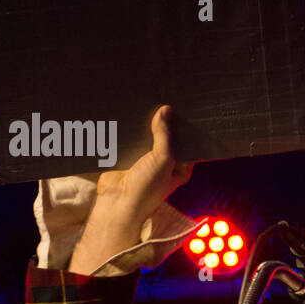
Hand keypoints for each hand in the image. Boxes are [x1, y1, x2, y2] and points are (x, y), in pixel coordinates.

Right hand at [67, 105, 191, 273]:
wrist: (116, 205)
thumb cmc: (146, 189)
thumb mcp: (162, 159)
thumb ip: (164, 135)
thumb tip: (165, 111)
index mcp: (180, 168)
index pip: (188, 144)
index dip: (187, 128)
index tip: (188, 107)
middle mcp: (165, 165)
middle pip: (167, 138)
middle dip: (165, 123)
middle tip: (166, 98)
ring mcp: (145, 162)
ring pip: (148, 138)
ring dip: (146, 125)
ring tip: (148, 100)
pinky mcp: (128, 159)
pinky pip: (131, 140)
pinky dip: (130, 130)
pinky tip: (130, 113)